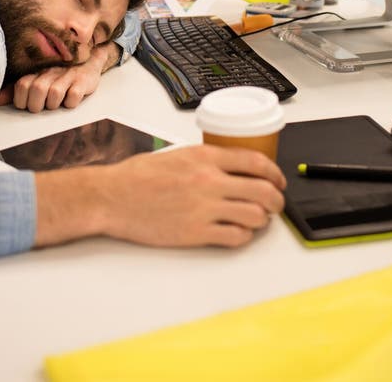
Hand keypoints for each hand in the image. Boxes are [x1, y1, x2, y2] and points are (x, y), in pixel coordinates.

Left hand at [0, 42, 120, 111]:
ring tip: (56, 102)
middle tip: (42, 106)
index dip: (22, 100)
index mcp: (37, 69)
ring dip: (54, 104)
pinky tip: (70, 99)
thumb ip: (14, 90)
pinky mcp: (84, 80)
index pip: (21, 86)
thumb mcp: (37, 78)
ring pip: (55, 93)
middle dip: (37, 105)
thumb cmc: (59, 72)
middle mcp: (51, 70)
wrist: (89, 58)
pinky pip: (74, 95)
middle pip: (37, 90)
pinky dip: (71, 102)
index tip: (27, 104)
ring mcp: (68, 74)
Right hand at [34, 145, 286, 249]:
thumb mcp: (177, 155)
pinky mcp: (196, 233)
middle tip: (276, 204)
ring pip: (255, 216)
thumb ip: (206, 161)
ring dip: (261, 219)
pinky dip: (243, 236)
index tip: (279, 180)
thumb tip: (231, 169)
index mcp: (204, 156)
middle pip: (263, 190)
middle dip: (277, 200)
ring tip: (257, 219)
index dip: (275, 172)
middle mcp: (209, 180)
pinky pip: (236, 237)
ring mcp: (204, 208)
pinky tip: (238, 233)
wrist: (113, 197)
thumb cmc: (138, 176)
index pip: (255, 161)